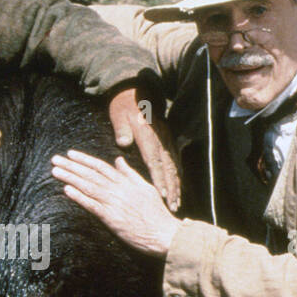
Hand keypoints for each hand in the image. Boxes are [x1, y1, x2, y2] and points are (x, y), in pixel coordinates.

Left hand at [51, 150, 179, 256]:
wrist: (164, 234)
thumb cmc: (157, 213)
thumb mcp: (146, 188)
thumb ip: (131, 173)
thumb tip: (119, 160)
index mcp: (126, 182)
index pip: (101, 166)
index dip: (84, 159)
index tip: (71, 153)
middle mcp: (118, 190)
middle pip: (91, 174)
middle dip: (72, 165)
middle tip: (55, 159)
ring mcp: (114, 203)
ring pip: (88, 186)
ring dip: (70, 177)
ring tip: (55, 171)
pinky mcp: (111, 219)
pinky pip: (92, 205)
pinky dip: (79, 197)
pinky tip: (66, 190)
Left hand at [108, 86, 180, 211]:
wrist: (136, 91)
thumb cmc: (123, 106)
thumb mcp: (119, 115)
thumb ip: (122, 130)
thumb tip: (123, 142)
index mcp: (148, 133)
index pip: (155, 159)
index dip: (159, 177)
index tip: (162, 193)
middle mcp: (161, 138)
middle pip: (169, 167)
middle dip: (172, 188)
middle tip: (172, 205)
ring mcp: (167, 140)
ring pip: (174, 166)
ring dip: (176, 186)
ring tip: (176, 203)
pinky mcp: (169, 141)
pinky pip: (175, 162)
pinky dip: (176, 177)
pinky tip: (177, 191)